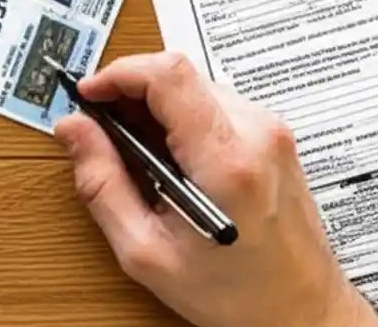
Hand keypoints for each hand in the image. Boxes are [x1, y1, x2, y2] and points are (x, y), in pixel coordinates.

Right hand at [54, 52, 377, 326]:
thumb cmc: (237, 295)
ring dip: (159, 111)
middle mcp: (256, 135)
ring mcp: (271, 133)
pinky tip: (175, 163)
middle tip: (107, 132)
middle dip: (132, 95)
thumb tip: (75, 132)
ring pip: (197, 88)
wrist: (301, 311)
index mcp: (226, 162)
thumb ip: (102, 185)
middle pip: (179, 76)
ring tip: (144, 160)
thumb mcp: (148, 252)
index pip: (168, 76)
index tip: (90, 94)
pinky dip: (185, 122)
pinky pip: (217, 107)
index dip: (118, 74)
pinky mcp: (275, 138)